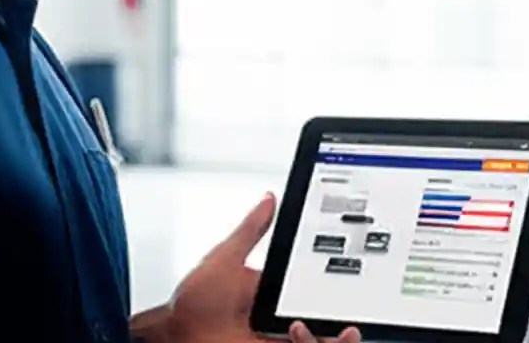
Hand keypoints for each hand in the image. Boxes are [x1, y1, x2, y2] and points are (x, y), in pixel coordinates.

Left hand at [131, 194, 360, 342]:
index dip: (334, 290)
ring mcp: (277, 339)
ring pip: (320, 341)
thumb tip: (269, 199)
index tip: (349, 285)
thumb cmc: (192, 301)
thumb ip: (251, 230)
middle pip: (323, 320)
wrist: (177, 334)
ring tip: (338, 331)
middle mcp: (278, 317)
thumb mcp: (226, 257)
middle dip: (345, 324)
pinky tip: (309, 335)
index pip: (313, 290)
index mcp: (272, 291)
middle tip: (352, 321)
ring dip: (339, 340)